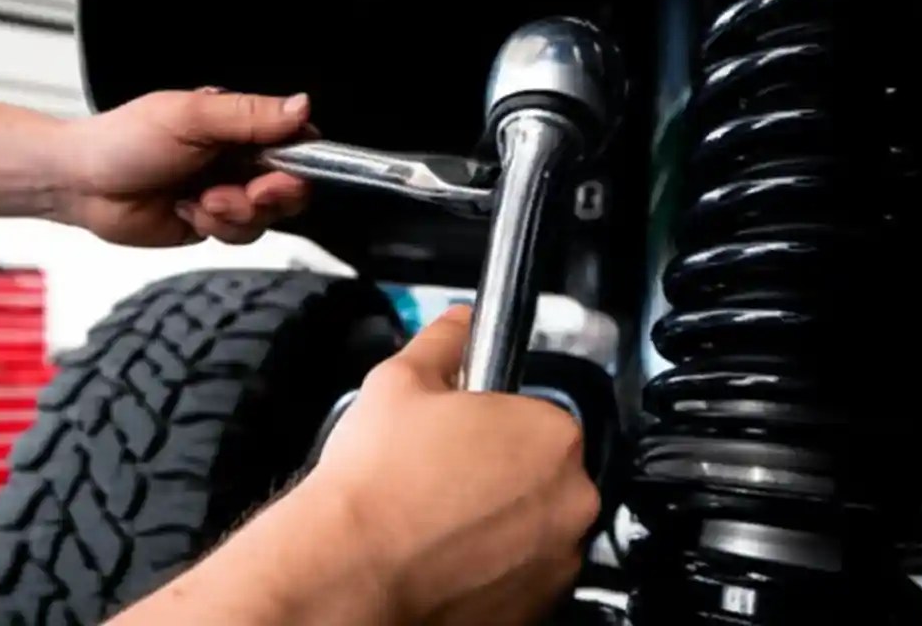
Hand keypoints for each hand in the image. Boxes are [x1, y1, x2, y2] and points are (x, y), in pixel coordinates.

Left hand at [55, 88, 312, 246]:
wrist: (82, 184)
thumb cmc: (124, 140)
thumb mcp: (190, 118)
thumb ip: (249, 115)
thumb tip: (302, 106)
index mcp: (238, 124)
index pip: (295, 142)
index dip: (300, 164)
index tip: (281, 173)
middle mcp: (238, 157)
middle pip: (289, 187)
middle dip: (268, 196)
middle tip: (244, 192)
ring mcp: (227, 191)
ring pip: (265, 217)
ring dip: (234, 214)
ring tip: (200, 200)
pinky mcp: (211, 222)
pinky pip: (239, 235)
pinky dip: (215, 227)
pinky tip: (186, 211)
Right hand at [112, 307, 597, 625]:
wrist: (350, 572)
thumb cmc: (376, 485)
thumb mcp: (400, 381)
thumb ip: (442, 342)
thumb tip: (455, 324)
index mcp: (551, 435)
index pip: (536, 414)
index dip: (491, 420)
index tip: (460, 432)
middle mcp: (571, 501)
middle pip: (541, 473)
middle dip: (499, 471)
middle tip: (442, 473)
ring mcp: (558, 561)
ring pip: (533, 527)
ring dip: (498, 521)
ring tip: (436, 516)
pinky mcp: (536, 609)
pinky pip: (520, 574)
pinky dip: (491, 567)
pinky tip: (443, 554)